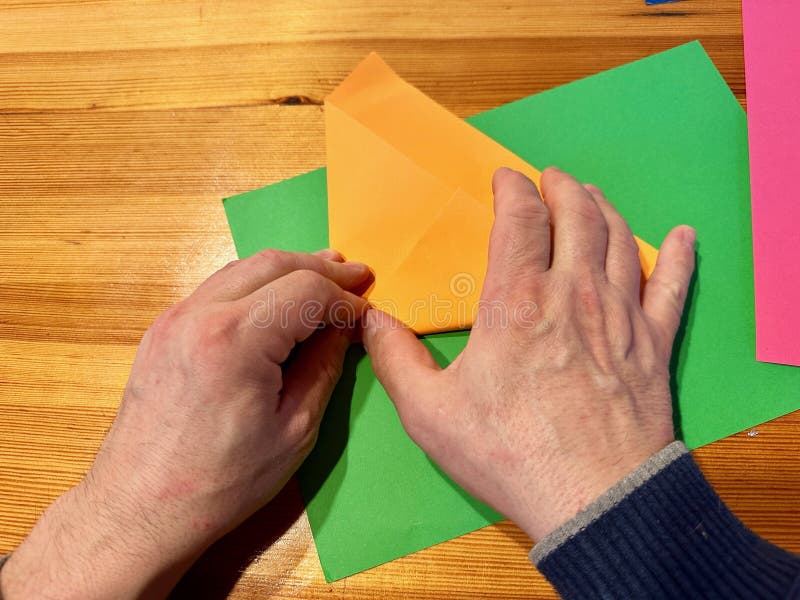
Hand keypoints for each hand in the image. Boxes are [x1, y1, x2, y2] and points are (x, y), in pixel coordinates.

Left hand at [0, 249, 368, 599]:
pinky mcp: (162, 330)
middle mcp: (200, 314)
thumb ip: (323, 367)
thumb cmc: (223, 481)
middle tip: (356, 275)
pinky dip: (255, 285)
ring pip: (242, 268)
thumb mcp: (294, 430)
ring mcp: (174, 318)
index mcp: (236, 339)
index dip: (343, 298)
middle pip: (273, 263)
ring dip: (287, 269)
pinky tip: (276, 300)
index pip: (306, 290)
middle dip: (321, 267)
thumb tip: (344, 329)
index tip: (365, 312)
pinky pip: (217, 289)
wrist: (139, 507)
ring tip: (323, 276)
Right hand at [363, 167, 694, 540]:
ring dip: (606, 208)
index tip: (506, 179)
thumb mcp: (430, 412)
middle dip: (563, 187)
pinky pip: (673, 287)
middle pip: (578, 215)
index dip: (513, 190)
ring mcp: (621, 315)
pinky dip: (679, 256)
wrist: (594, 499)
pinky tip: (684, 236)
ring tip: (594, 196)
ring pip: (621, 239)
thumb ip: (396, 358)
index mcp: (517, 300)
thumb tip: (370, 320)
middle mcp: (574, 292)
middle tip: (553, 178)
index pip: (520, 220)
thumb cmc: (509, 453)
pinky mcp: (654, 344)